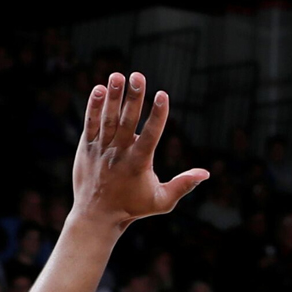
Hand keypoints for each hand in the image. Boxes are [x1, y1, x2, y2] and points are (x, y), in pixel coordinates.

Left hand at [71, 73, 207, 227]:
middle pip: (127, 121)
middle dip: (133, 98)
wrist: (96, 216)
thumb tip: (206, 173)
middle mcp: (119, 153)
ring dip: (113, 97)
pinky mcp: (86, 148)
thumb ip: (183, 185)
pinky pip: (90, 124)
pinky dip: (94, 107)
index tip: (162, 94)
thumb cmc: (132, 208)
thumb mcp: (161, 201)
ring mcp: (101, 149)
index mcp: (138, 163)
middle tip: (138, 75)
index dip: (158, 115)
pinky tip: (99, 89)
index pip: (150, 135)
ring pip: (108, 119)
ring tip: (117, 75)